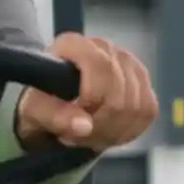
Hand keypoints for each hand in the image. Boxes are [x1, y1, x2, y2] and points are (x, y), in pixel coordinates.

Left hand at [14, 32, 157, 151]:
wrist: (53, 101)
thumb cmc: (41, 101)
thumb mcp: (34, 111)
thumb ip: (54, 116)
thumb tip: (85, 126)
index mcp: (74, 44)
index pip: (100, 69)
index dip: (91, 101)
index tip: (72, 120)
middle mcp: (104, 47)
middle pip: (120, 95)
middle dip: (100, 126)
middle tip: (75, 138)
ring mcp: (127, 62)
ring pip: (138, 106)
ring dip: (112, 132)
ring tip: (86, 136)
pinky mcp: (141, 80)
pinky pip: (148, 112)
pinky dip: (128, 131)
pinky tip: (105, 133)